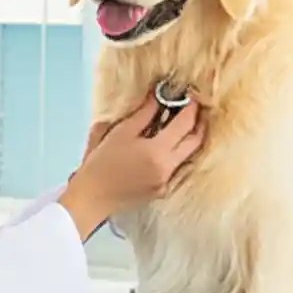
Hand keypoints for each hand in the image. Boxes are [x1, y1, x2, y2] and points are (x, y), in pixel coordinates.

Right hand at [61, 93, 205, 238]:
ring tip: (182, 123)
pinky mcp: (163, 190)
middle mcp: (168, 168)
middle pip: (196, 141)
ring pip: (188, 155)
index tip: (191, 96)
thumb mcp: (121, 132)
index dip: (191, 107)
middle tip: (194, 108)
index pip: (185, 124)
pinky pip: (177, 166)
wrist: (92, 197)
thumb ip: (144, 114)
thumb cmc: (100, 163)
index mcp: (158, 152)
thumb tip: (158, 98)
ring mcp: (167, 181)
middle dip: (199, 122)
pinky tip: (167, 145)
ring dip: (189, 138)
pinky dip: (177, 152)